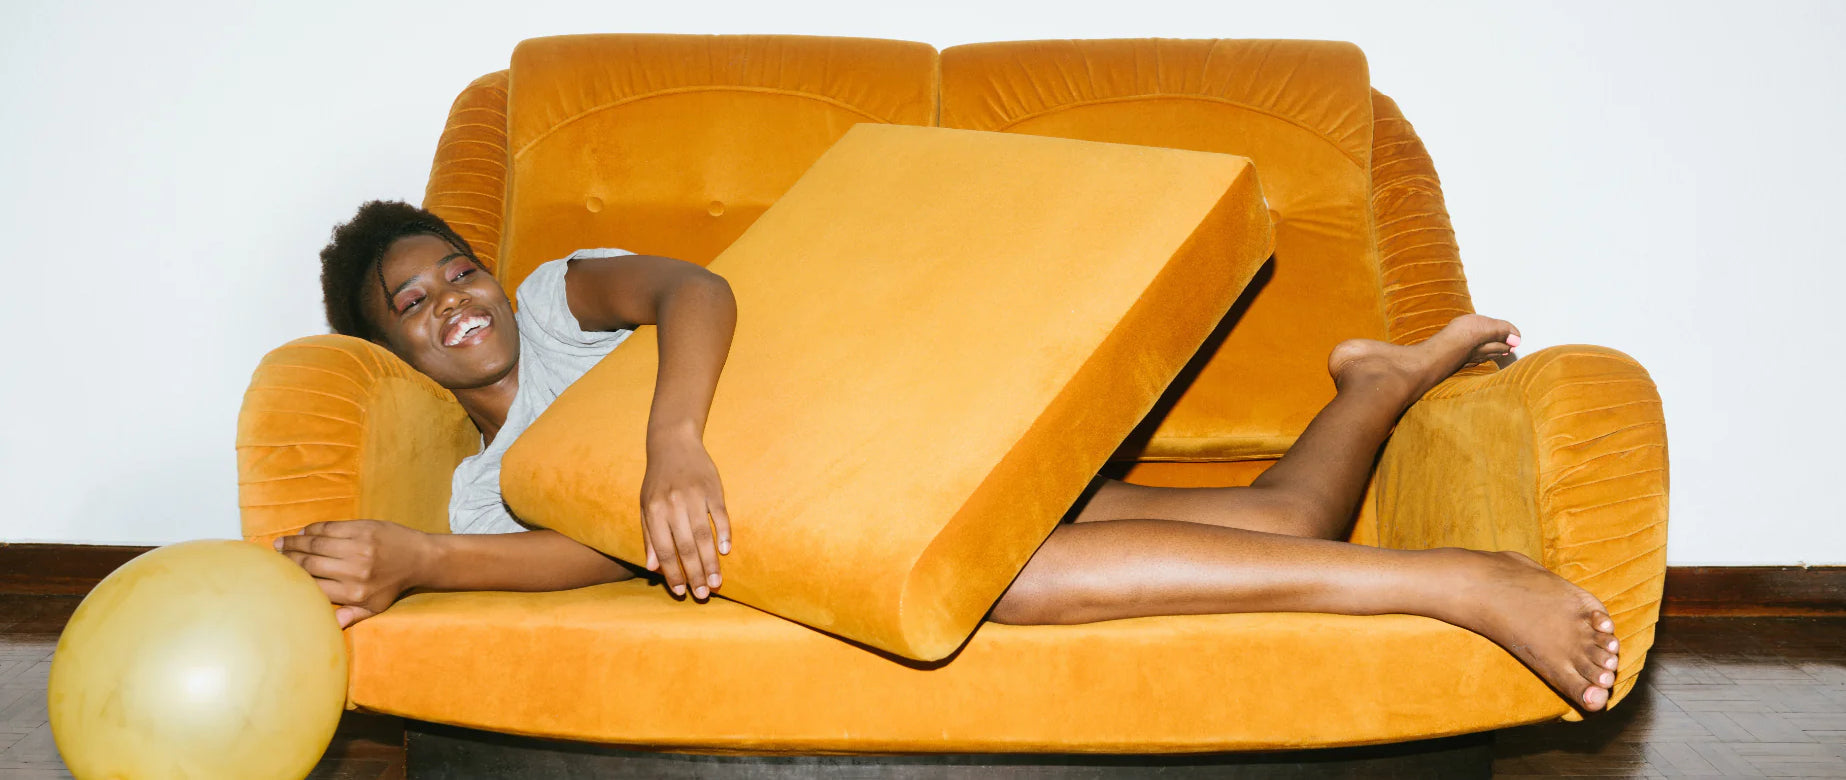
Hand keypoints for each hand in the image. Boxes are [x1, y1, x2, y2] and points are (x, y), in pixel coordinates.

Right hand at [274, 519, 433, 627]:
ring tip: (281, 543)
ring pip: (316, 543)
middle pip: (309, 563)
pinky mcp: (363, 529)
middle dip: (288, 558)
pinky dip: (313, 529)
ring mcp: (359, 548)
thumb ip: (351, 615)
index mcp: (354, 593)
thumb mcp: (376, 606)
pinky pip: (330, 527)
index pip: (313, 586)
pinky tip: (304, 532)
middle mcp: (355, 571)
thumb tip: (331, 626)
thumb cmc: (394, 584)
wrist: (420, 558)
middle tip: (275, 555)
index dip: (293, 578)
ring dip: (294, 541)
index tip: (279, 574)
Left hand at [639, 431, 731, 599]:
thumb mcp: (645, 506)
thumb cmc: (658, 480)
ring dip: (710, 562)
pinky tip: (725, 551)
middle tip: (703, 595)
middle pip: (686, 547)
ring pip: (704, 536)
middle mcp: (673, 505)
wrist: (673, 443)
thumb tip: (652, 568)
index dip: (673, 573)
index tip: (680, 592)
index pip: (665, 550)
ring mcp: (695, 496)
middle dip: (695, 574)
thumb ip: (649, 537)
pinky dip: (723, 534)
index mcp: (654, 511)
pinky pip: (720, 515)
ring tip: (716, 582)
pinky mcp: (712, 489)